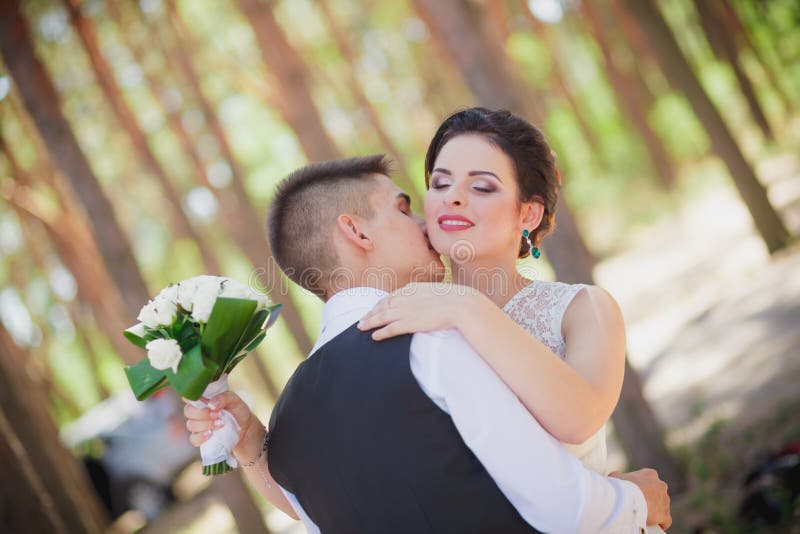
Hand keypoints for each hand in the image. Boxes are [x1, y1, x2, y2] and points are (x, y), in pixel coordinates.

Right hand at [182, 392, 262, 463]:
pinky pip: (193, 439)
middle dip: (202, 413)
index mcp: (203, 398)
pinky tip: (211, 434)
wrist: (245, 428)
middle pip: (188, 411)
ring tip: (220, 423)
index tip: (200, 400)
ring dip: (205, 424)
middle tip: (217, 414)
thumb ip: (223, 398)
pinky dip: (201, 437)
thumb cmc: (237, 410)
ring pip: (191, 425)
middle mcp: (197, 411)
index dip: (190, 396)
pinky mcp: (200, 438)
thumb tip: (211, 404)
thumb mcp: (234, 399)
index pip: (188, 395)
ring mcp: (198, 425)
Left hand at [357, 282, 481, 339]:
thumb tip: (429, 300)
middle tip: (362, 320)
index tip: (374, 309)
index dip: (380, 304)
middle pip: (382, 306)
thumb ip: (427, 295)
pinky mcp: (409, 324)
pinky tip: (374, 337)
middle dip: (371, 313)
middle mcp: (405, 299)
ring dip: (370, 322)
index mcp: (412, 289)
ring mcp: (406, 311)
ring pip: (381, 317)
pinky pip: (390, 329)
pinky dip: (380, 333)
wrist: (461, 305)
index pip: (390, 296)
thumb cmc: (455, 299)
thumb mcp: (437, 292)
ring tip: (361, 327)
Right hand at [610, 469, 670, 529]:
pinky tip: (653, 524)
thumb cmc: (621, 485)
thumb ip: (621, 477)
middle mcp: (661, 486)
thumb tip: (617, 479)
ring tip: (643, 514)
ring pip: (662, 507)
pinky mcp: (665, 514)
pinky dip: (660, 523)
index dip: (642, 488)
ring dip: (655, 511)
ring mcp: (664, 500)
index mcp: (650, 474)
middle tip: (639, 504)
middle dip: (650, 499)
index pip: (649, 481)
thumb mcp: (616, 476)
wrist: (627, 498)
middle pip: (657, 493)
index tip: (635, 494)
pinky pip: (666, 520)